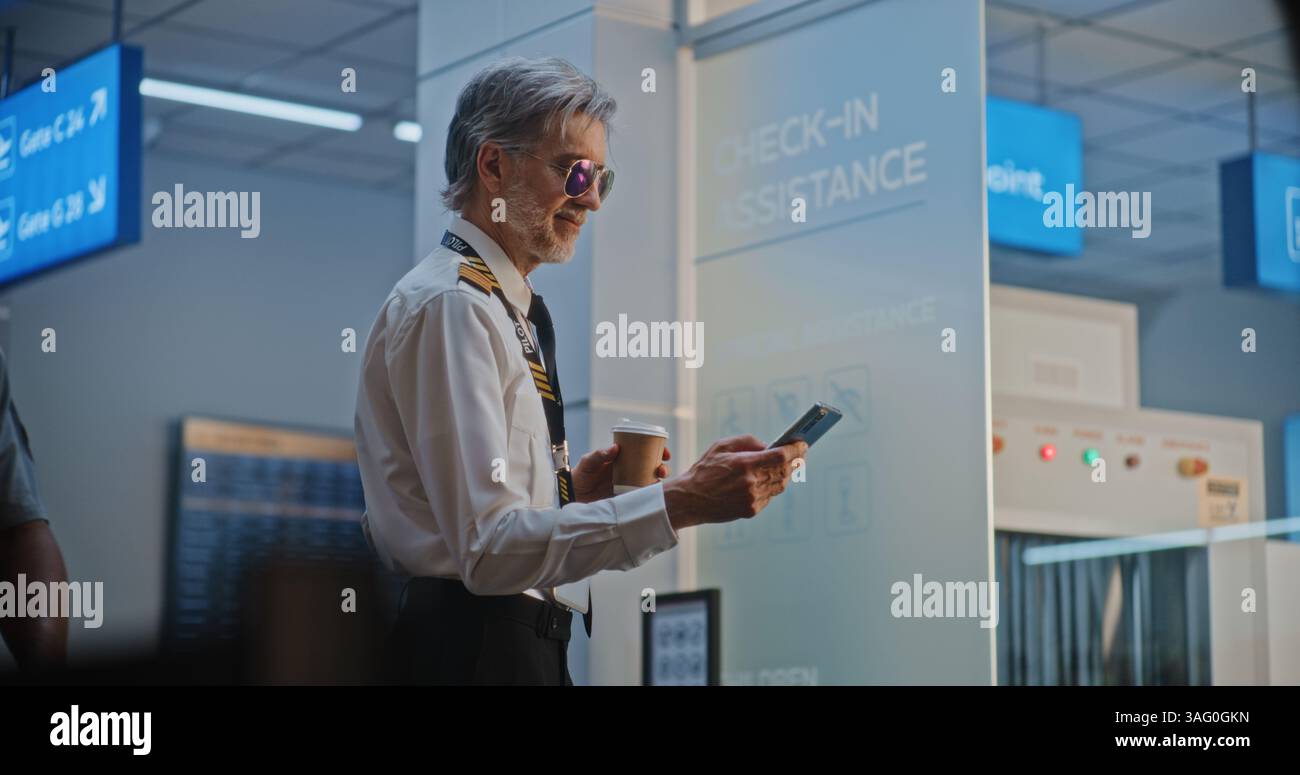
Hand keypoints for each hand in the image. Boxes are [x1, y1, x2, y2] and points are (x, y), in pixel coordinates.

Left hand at [571, 443, 671, 503]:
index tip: (664, 452)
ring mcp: (629, 485)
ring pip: (650, 482)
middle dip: (662, 467)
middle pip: (652, 467)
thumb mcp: (588, 462)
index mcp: (623, 459)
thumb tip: (615, 448)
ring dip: (659, 481)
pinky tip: (653, 497)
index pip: (644, 451)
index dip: (657, 450)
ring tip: (658, 482)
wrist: (573, 497)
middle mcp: (629, 471)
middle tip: (662, 469)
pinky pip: (642, 497)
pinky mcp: (627, 499)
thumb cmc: (580, 476)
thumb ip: (599, 455)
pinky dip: (650, 497)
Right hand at [661, 435, 806, 530]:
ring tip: (789, 464)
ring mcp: (753, 499)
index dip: (796, 449)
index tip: (803, 444)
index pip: (781, 456)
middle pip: (785, 471)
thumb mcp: (722, 446)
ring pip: (780, 485)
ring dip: (786, 474)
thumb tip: (770, 446)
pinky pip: (770, 496)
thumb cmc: (705, 469)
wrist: (690, 499)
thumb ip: (748, 442)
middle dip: (795, 460)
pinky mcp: (751, 510)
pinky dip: (772, 486)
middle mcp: (752, 483)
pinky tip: (770, 479)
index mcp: (745, 464)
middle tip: (800, 453)